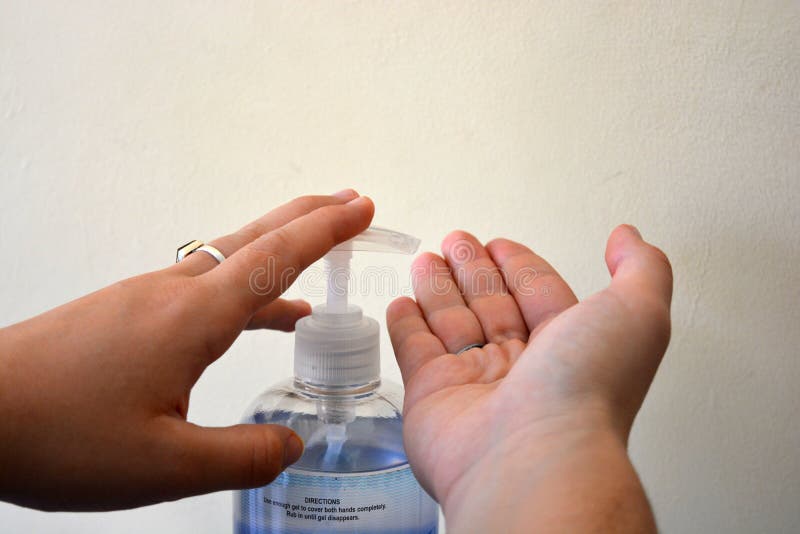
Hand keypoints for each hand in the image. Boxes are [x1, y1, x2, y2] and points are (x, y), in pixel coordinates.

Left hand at [0, 191, 373, 510]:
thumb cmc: (59, 436)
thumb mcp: (164, 465)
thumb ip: (242, 455)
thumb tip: (293, 443)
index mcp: (194, 317)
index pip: (278, 257)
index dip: (327, 231)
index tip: (363, 208)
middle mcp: (173, 292)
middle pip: (256, 237)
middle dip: (310, 217)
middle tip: (351, 204)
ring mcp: (146, 298)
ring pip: (230, 260)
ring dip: (279, 252)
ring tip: (317, 261)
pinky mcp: (127, 313)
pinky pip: (204, 289)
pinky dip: (245, 293)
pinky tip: (257, 321)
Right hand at [387, 225, 671, 531]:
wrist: (534, 459)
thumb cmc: (587, 390)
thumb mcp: (637, 313)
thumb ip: (640, 268)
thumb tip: (628, 237)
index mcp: (568, 346)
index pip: (538, 293)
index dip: (519, 265)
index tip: (498, 243)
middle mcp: (522, 367)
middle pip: (491, 304)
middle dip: (473, 268)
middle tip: (455, 241)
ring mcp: (473, 384)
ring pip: (451, 323)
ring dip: (438, 289)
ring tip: (426, 260)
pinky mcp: (431, 396)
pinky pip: (415, 352)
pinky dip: (406, 326)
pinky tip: (403, 304)